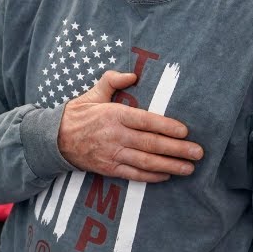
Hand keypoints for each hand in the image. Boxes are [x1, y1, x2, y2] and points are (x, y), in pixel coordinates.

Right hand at [57, 71, 201, 182]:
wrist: (54, 139)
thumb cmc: (78, 114)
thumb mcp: (93, 92)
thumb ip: (113, 81)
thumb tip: (133, 75)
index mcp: (113, 114)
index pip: (145, 121)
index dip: (166, 127)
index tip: (185, 131)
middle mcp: (115, 136)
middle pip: (151, 144)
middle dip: (177, 149)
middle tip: (198, 152)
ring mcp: (112, 154)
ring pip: (146, 162)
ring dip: (170, 166)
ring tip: (189, 168)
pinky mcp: (109, 169)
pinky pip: (134, 175)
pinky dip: (151, 176)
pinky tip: (167, 176)